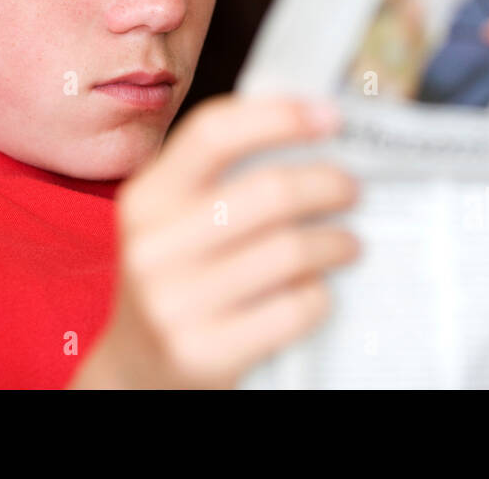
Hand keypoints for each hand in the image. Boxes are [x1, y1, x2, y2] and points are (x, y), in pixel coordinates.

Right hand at [68, 95, 359, 388]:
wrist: (136, 371)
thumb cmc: (177, 278)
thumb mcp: (173, 221)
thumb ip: (221, 178)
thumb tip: (313, 126)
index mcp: (145, 198)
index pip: (214, 133)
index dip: (278, 116)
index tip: (331, 116)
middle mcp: (151, 246)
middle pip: (269, 192)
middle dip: (327, 185)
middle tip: (353, 189)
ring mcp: (173, 303)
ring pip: (288, 251)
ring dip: (336, 242)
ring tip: (350, 243)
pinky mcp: (202, 353)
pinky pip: (292, 308)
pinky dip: (319, 295)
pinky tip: (320, 291)